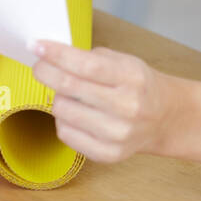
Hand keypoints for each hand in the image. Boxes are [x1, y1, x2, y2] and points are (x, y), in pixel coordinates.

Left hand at [31, 40, 182, 162]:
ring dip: (58, 98)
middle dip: (46, 72)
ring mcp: (118, 134)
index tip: (37, 45)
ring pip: (62, 111)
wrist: (164, 118)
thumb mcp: (126, 62)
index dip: (57, 55)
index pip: (87, 65)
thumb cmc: (139, 85)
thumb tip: (53, 56)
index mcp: (133, 78)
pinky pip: (66, 134)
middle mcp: (127, 107)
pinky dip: (63, 120)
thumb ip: (93, 59)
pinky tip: (76, 114)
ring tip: (70, 94)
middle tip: (39, 66)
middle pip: (69, 87)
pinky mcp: (108, 154)